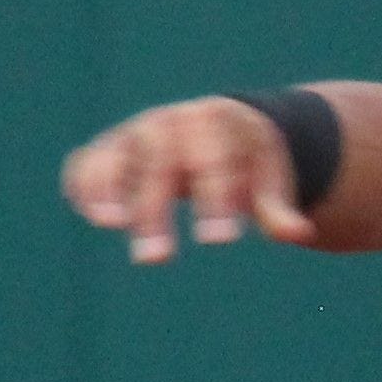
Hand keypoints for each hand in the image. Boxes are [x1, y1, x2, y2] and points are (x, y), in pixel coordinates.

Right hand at [62, 97, 319, 264]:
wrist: (224, 124)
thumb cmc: (248, 158)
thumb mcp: (269, 176)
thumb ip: (277, 206)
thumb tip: (297, 233)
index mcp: (215, 123)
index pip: (214, 162)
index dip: (216, 200)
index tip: (220, 241)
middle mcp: (169, 123)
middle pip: (158, 164)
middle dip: (154, 210)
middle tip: (156, 259)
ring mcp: (135, 134)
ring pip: (114, 157)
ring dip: (107, 190)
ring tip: (109, 224)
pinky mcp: (110, 150)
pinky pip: (87, 162)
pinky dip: (84, 185)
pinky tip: (94, 216)